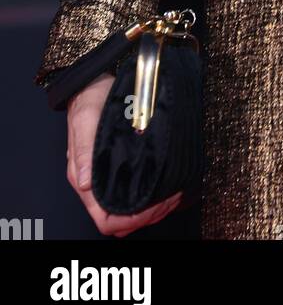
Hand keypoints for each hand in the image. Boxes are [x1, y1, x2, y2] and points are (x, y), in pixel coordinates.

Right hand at [66, 72, 182, 235]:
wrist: (93, 84)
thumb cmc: (88, 101)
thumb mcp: (85, 121)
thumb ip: (84, 152)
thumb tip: (85, 183)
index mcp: (85, 178)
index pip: (105, 219)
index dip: (129, 221)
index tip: (153, 207)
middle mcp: (98, 182)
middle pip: (123, 219)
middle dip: (149, 214)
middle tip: (172, 198)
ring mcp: (112, 176)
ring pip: (133, 208)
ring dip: (155, 206)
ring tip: (175, 192)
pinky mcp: (124, 166)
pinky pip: (139, 191)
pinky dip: (156, 194)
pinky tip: (170, 183)